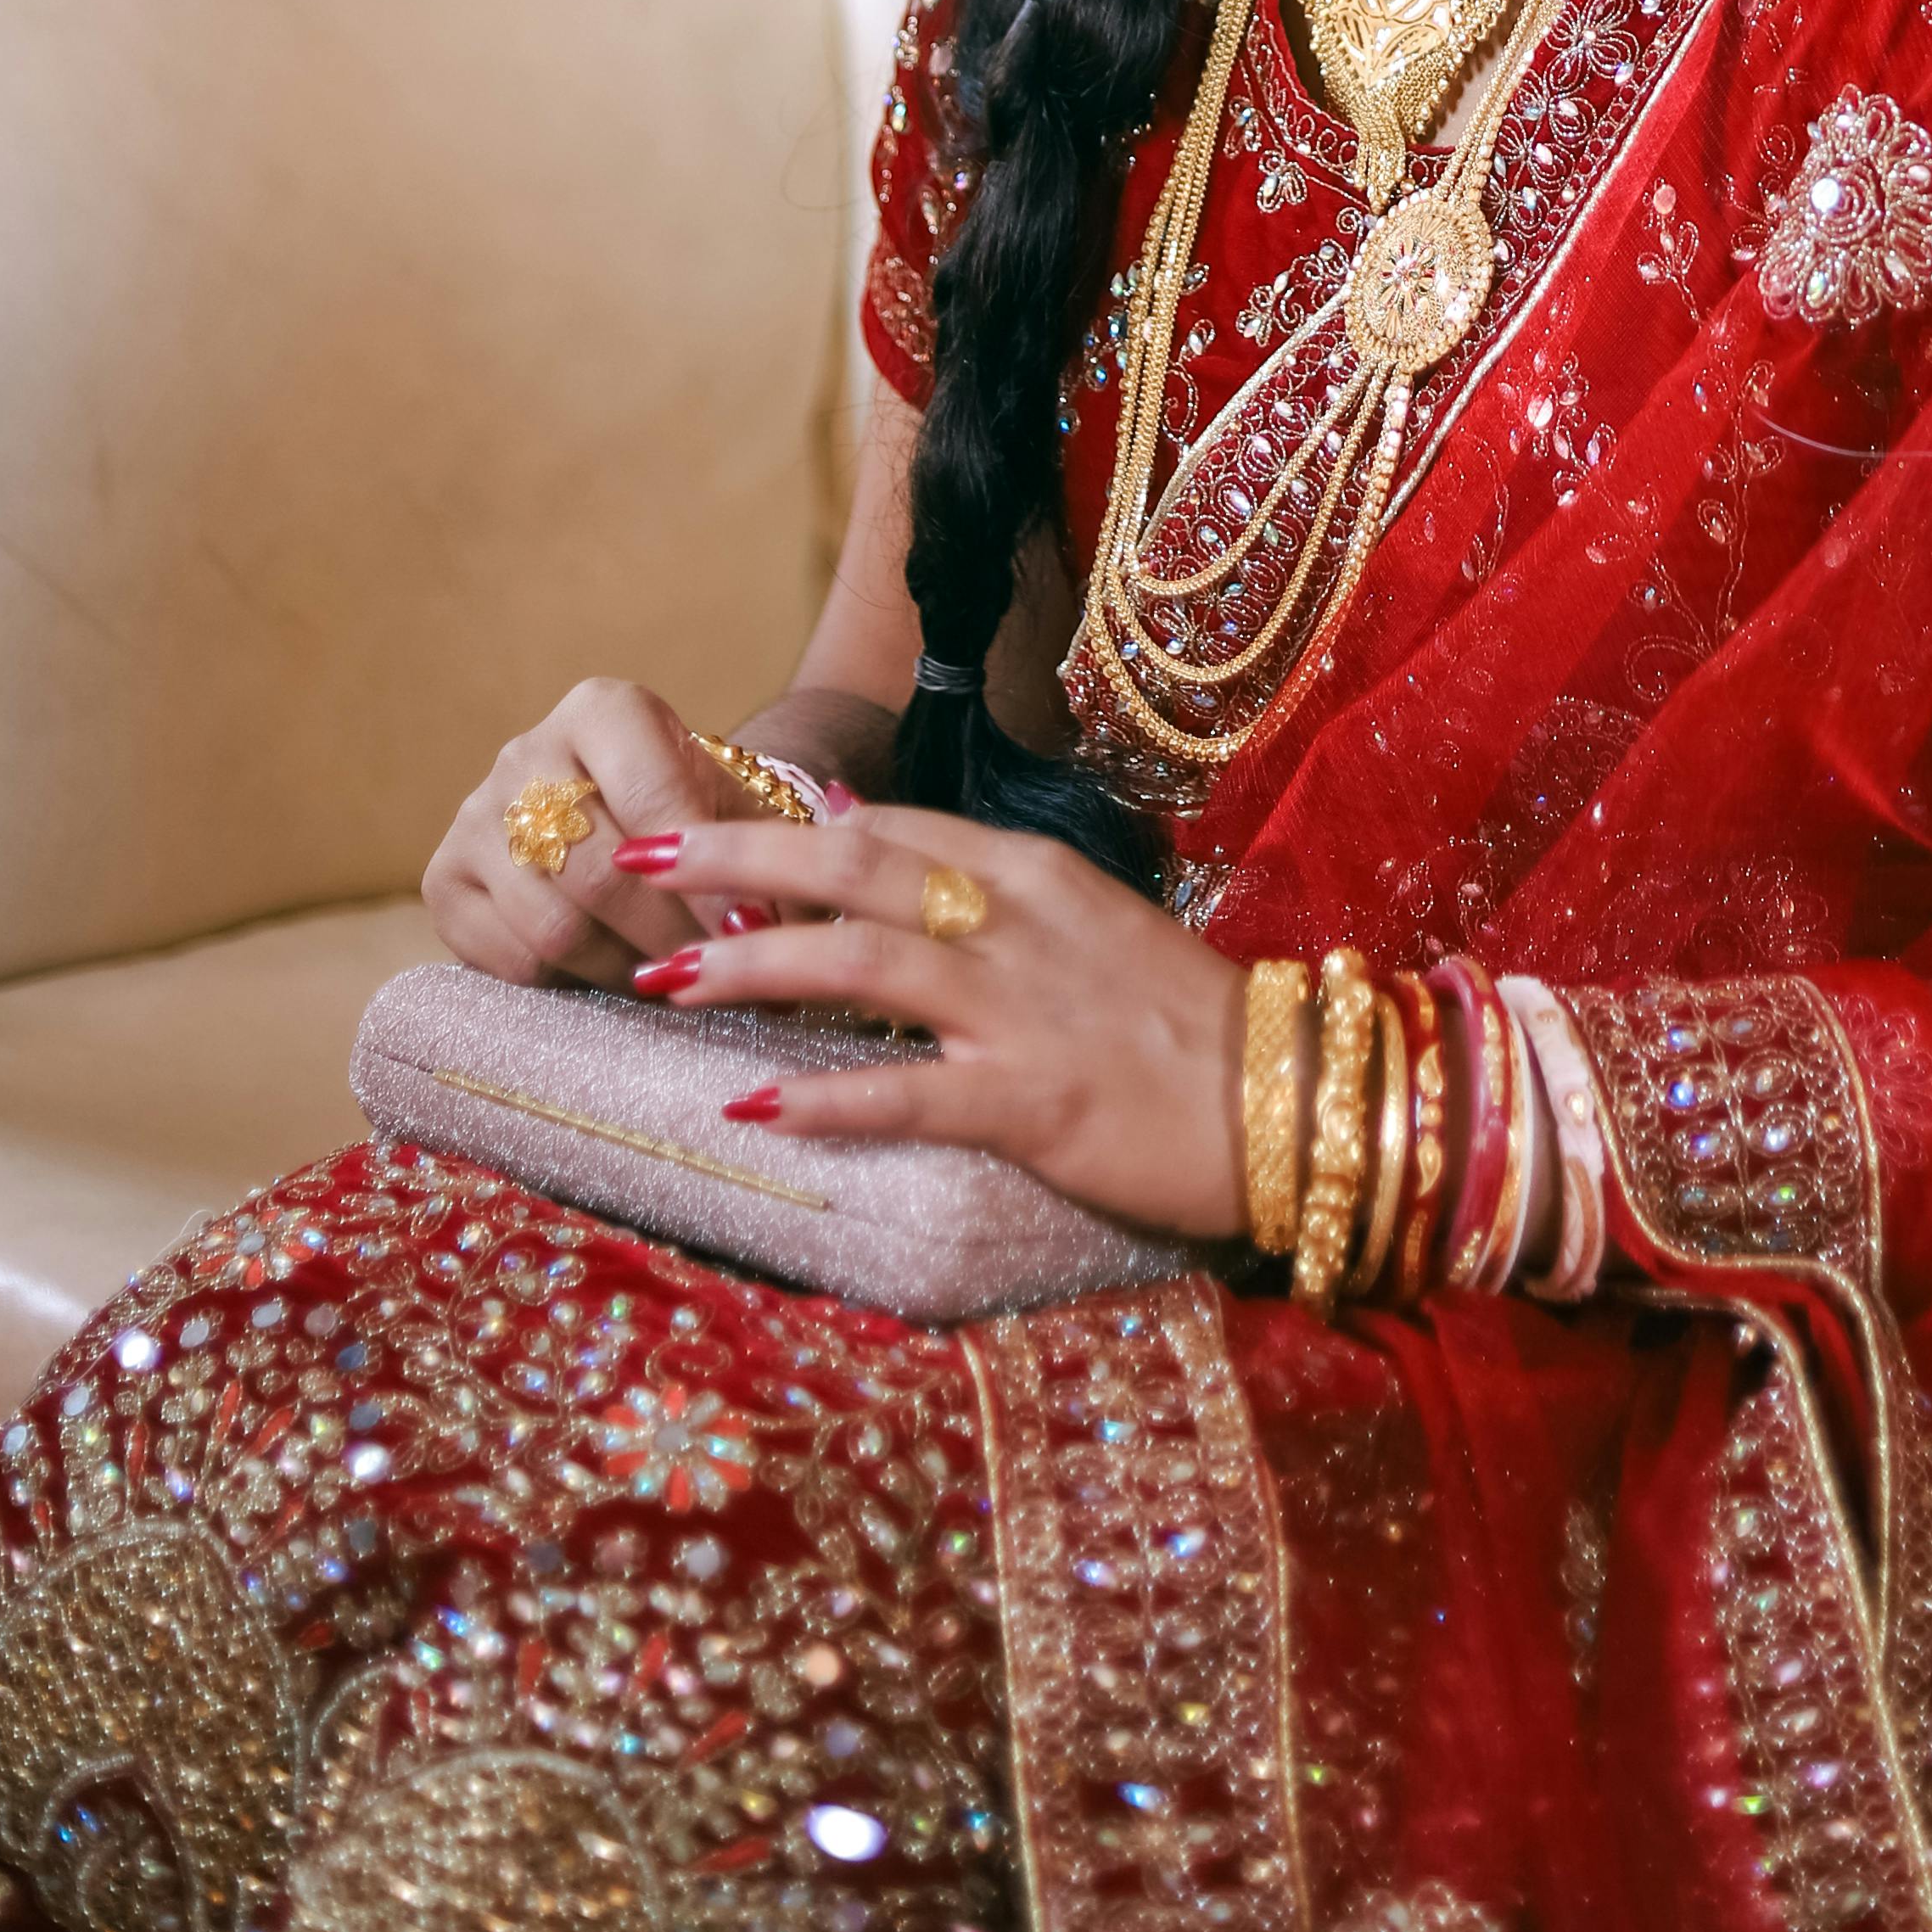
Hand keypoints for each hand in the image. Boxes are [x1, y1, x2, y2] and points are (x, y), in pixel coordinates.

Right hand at [425, 681, 779, 992]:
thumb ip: (764, 858)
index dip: (707, 876)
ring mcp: (475, 816)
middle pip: (601, 872)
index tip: (751, 934)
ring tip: (673, 980)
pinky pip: (512, 960)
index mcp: (602, 709)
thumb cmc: (687, 808)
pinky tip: (610, 974)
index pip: (654, 796)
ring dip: (625, 969)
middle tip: (719, 978)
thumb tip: (778, 933)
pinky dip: (570, 985)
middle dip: (670, 937)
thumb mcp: (733, 808)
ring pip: (555, 926)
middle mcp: (527, 752)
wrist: (614, 806)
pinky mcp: (445, 882)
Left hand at [611, 805, 1251, 1240]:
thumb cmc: (1184, 1021)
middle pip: (852, 866)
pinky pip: (910, 1095)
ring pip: (863, 961)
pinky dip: (827, 1097)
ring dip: (753, 966)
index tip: (694, 835)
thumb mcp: (1083, 920)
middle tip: (638, 861)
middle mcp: (1018, 921)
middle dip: (736, 860)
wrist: (1292, 1097)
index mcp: (1032, 872)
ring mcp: (1023, 1008)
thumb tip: (849, 829)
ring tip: (663, 979)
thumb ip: (975, 881)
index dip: (780, 827)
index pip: (886, 827)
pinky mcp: (1035, 1100)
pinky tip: (753, 1104)